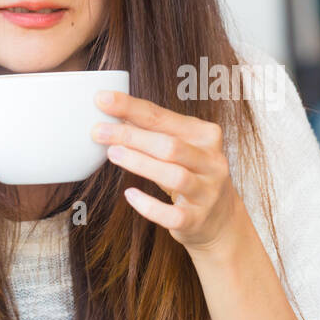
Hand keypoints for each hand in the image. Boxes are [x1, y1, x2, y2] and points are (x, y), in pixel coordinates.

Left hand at [92, 90, 240, 253]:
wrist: (220, 218)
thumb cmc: (192, 174)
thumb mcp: (181, 147)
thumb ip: (154, 131)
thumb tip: (114, 112)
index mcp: (206, 136)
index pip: (163, 117)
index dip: (131, 108)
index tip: (102, 100)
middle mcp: (211, 162)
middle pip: (170, 145)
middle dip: (131, 136)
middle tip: (99, 131)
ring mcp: (207, 192)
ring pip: (174, 176)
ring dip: (140, 163)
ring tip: (112, 154)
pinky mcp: (197, 219)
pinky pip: (171, 214)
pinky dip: (148, 205)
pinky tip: (130, 195)